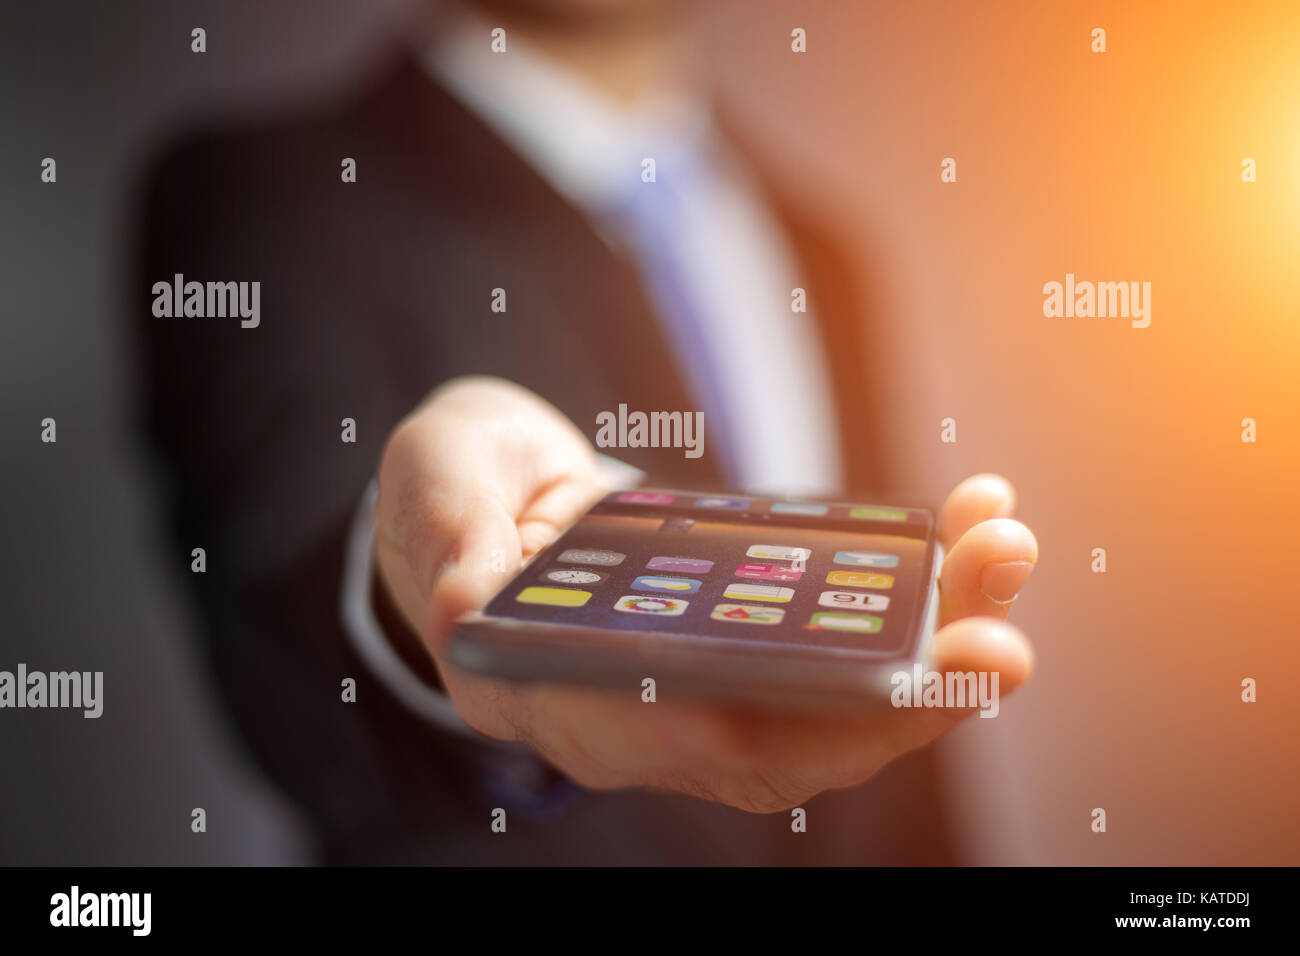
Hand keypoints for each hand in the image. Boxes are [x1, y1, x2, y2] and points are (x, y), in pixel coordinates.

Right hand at [376, 376, 1035, 811]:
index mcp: (551, 692)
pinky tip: (971, 526)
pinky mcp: (744, 639)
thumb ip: (441, 538)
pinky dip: (918, 597)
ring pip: (834, 701)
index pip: (665, 742)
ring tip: (1005, 553)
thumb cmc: (453, 490)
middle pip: (786, 740)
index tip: (864, 691)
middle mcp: (639, 715)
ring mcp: (699, 683)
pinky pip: (842, 643)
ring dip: (936, 642)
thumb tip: (461, 600)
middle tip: (999, 642)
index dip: (772, 729)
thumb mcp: (430, 487)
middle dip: (904, 702)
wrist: (490, 491)